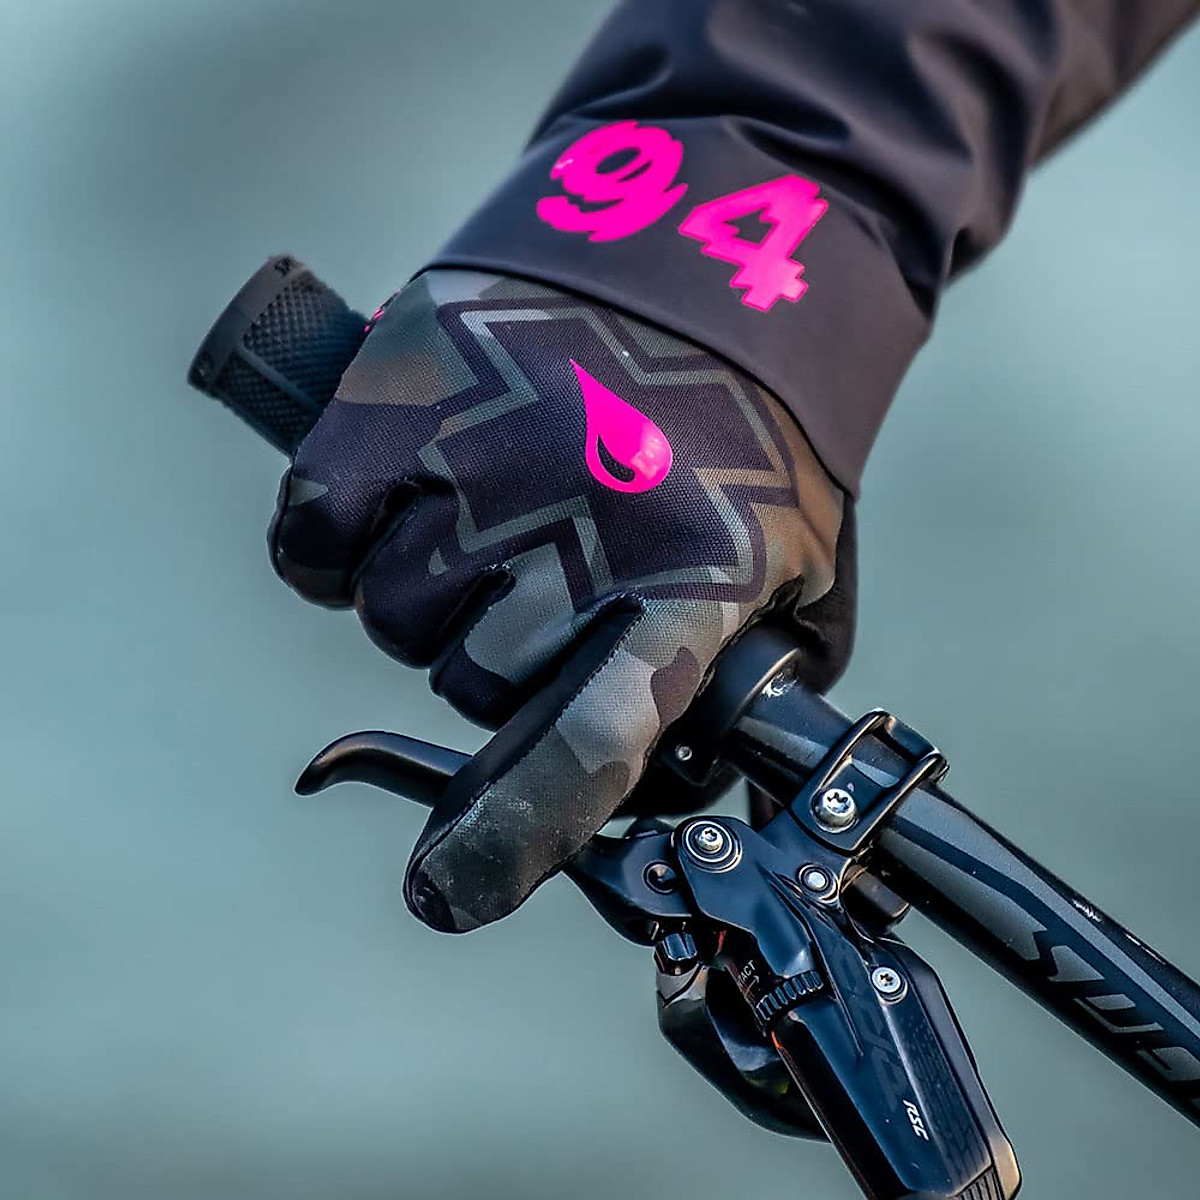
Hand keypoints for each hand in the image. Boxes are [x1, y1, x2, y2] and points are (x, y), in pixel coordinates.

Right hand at [270, 270, 853, 931]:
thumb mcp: (789, 561)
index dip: (514, 833)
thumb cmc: (751, 427)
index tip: (446, 891)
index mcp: (694, 572)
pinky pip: (314, 538)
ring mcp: (479, 449)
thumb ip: (730, 678)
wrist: (703, 238)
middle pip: (468, 681)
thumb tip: (643, 783)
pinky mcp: (396, 388)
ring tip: (488, 513)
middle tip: (539, 574)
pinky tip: (392, 499)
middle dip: (491, 658)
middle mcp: (581, 516)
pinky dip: (334, 545)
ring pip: (390, 614)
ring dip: (424, 594)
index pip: (591, 737)